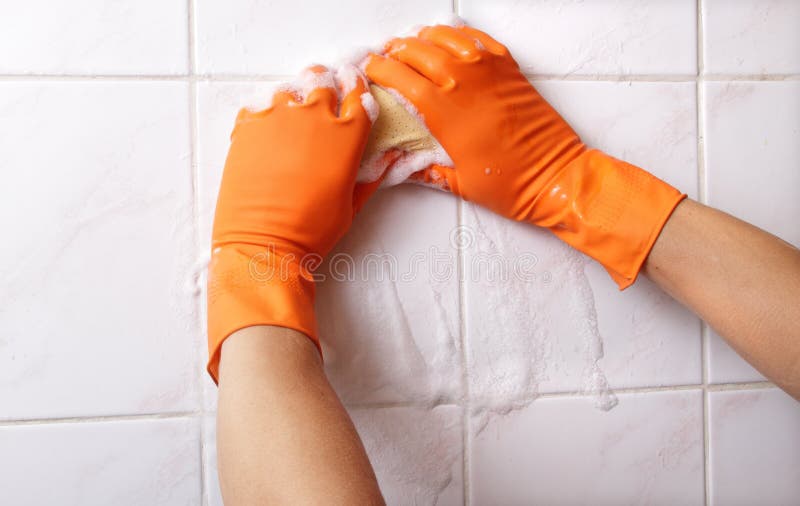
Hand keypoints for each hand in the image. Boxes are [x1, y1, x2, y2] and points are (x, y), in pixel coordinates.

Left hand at [207, 65, 376, 382]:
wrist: (264, 244)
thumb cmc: (312, 231)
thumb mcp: (351, 205)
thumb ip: (371, 176)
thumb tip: (390, 158)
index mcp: (346, 135)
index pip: (358, 95)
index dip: (357, 89)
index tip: (353, 88)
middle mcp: (314, 117)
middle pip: (323, 82)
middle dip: (325, 87)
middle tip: (321, 100)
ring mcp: (278, 118)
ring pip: (289, 90)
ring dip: (293, 100)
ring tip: (290, 118)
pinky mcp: (248, 126)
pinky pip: (258, 106)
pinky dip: (263, 114)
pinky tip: (265, 132)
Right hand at [366, 25, 684, 287]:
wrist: (557, 178)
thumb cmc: (511, 185)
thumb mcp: (458, 183)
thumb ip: (426, 170)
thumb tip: (402, 165)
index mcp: (446, 113)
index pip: (401, 77)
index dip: (380, 68)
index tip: (369, 68)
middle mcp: (465, 84)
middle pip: (419, 51)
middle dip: (397, 49)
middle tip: (386, 53)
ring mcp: (490, 73)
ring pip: (447, 38)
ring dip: (426, 37)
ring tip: (413, 41)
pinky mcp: (510, 71)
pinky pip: (479, 40)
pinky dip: (460, 34)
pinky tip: (450, 37)